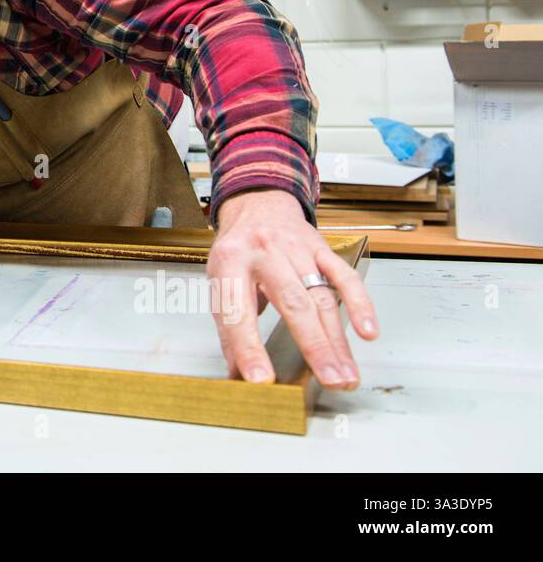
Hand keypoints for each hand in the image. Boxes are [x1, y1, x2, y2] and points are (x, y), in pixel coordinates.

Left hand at [208, 188, 378, 389]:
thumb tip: (237, 375)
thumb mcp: (219, 284)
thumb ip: (229, 330)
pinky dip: (359, 304)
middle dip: (313, 347)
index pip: (238, 312)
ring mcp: (295, 248)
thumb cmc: (236, 252)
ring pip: (321, 297)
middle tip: (329, 381)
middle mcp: (264, 252)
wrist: (255, 205)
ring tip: (345, 374)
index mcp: (230, 262)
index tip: (260, 381)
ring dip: (337, 340)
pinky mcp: (321, 248)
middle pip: (292, 303)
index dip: (248, 348)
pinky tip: (367, 331)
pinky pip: (344, 276)